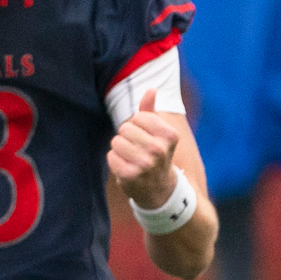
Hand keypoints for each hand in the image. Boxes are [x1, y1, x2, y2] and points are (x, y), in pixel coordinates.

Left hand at [109, 89, 181, 209]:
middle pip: (125, 128)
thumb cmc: (156, 154)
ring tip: (132, 159)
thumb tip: (151, 89)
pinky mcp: (130, 175)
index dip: (138, 126)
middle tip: (138, 151)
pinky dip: (115, 161)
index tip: (147, 138)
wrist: (159, 189)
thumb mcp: (159, 133)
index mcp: (169, 135)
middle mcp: (159, 150)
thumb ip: (152, 111)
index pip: (138, 117)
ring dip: (120, 149)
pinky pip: (111, 156)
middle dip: (127, 137)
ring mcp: (145, 164)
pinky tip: (127, 168)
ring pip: (116, 141)